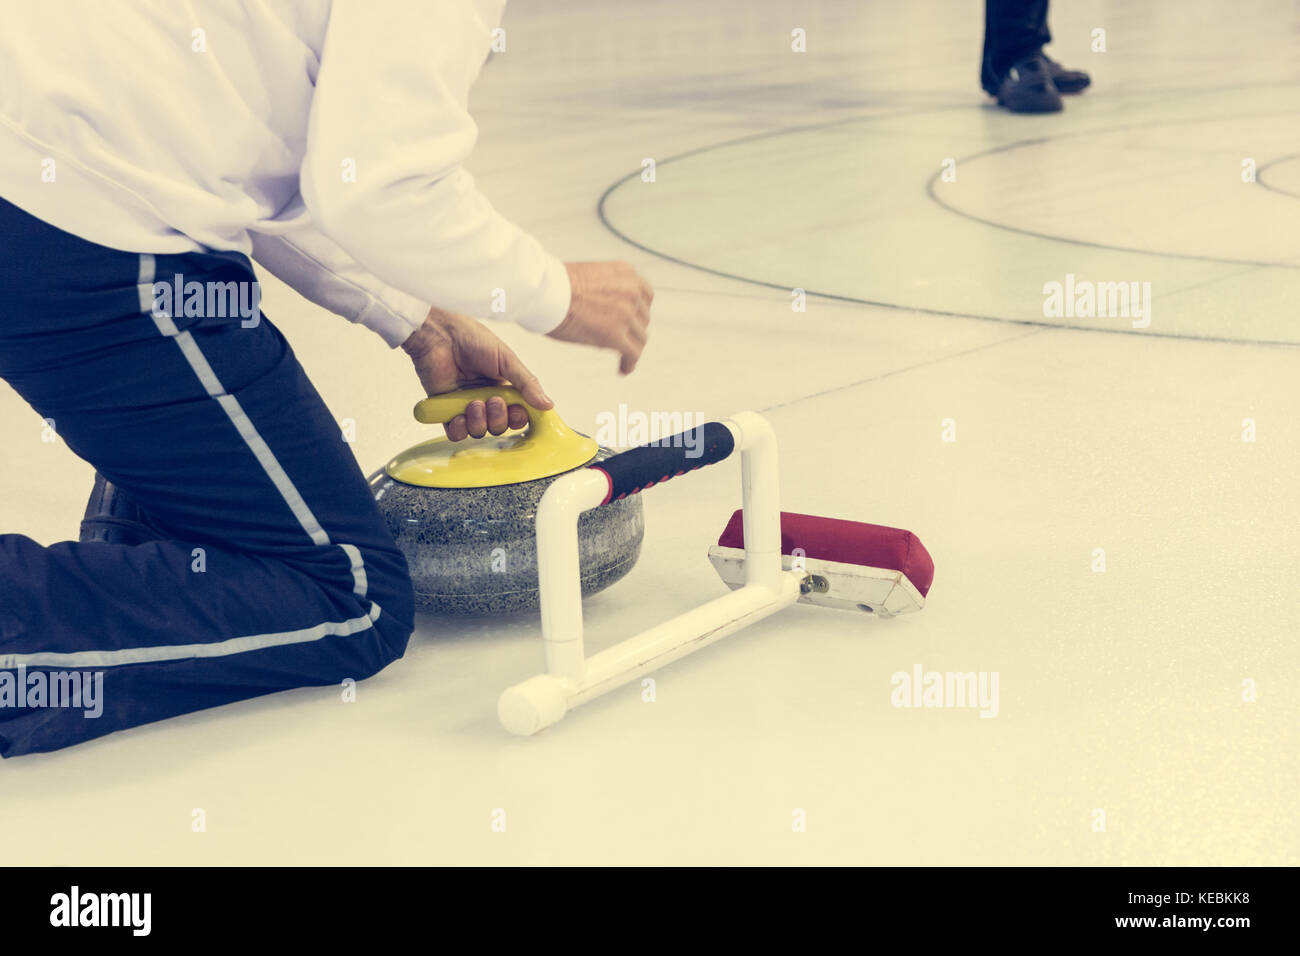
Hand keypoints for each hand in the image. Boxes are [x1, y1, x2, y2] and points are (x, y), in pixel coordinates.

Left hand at [402, 307, 551, 440]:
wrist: (440, 335)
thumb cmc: (473, 339)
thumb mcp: (507, 360)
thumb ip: (527, 384)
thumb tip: (548, 405)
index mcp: (502, 388)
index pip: (516, 414)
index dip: (518, 417)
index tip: (517, 409)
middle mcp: (485, 399)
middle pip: (498, 427)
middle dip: (498, 418)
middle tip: (493, 401)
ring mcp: (464, 406)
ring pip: (478, 431)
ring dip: (479, 422)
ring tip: (473, 403)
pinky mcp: (444, 410)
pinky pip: (455, 433)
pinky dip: (459, 430)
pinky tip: (459, 416)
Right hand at [548, 261, 652, 373]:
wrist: (543, 291)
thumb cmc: (554, 284)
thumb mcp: (590, 276)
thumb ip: (605, 289)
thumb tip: (603, 308)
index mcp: (625, 273)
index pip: (645, 296)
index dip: (639, 312)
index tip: (633, 321)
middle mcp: (631, 291)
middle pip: (642, 318)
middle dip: (633, 330)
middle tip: (624, 340)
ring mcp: (626, 314)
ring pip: (639, 338)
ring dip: (631, 348)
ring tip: (624, 358)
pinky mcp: (616, 335)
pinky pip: (632, 354)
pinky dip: (629, 363)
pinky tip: (623, 369)